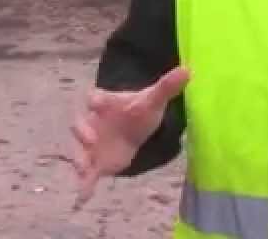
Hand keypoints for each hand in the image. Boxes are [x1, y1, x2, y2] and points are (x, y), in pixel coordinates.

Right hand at [70, 66, 189, 208]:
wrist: (134, 127)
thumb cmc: (139, 110)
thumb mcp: (153, 100)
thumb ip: (166, 86)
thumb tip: (188, 69)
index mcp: (104, 103)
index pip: (95, 98)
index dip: (95, 101)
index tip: (97, 103)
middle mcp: (92, 122)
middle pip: (79, 125)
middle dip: (82, 132)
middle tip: (91, 140)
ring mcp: (91, 144)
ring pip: (79, 151)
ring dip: (79, 160)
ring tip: (83, 170)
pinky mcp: (96, 162)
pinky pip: (87, 173)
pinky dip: (84, 185)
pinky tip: (82, 199)